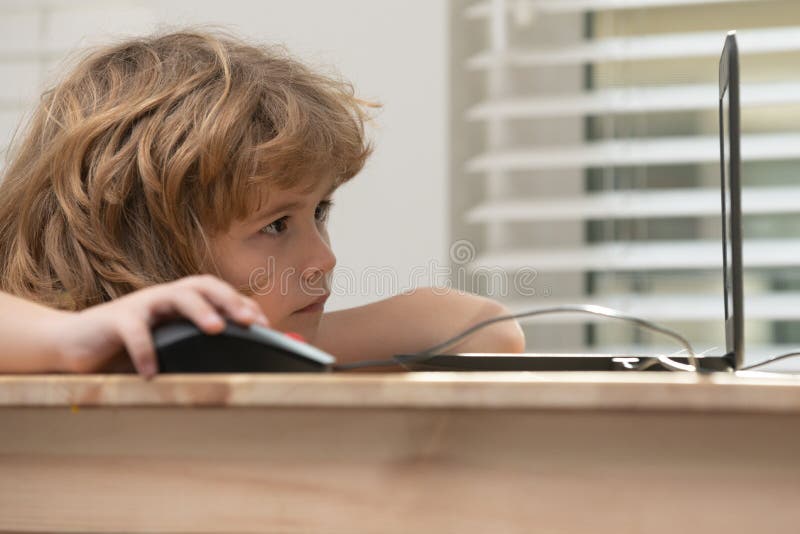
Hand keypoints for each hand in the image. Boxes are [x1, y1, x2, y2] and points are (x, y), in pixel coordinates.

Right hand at [52, 275, 268, 377]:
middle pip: (202, 285)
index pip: (218, 292)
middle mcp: (165, 296)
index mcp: (180, 301)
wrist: (75, 342)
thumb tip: (237, 365)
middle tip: (249, 321)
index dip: (242, 304)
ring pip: (175, 296)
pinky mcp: (115, 319)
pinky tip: (153, 373)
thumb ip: (194, 346)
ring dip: (199, 310)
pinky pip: (134, 331)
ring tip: (215, 329)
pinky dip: (145, 351)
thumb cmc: (128, 345)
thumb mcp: (167, 343)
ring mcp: (140, 304)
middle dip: (229, 300)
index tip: (264, 324)